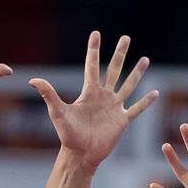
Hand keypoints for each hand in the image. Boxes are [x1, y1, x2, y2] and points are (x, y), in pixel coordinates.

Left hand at [30, 32, 157, 170]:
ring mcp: (114, 107)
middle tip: (126, 38)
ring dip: (137, 73)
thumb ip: (48, 94)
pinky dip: (146, 102)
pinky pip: (136, 109)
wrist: (81, 154)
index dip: (94, 49)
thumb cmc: (68, 134)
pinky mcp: (122, 121)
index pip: (92, 65)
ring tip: (145, 59)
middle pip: (114, 70)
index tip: (96, 33)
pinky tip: (155, 93)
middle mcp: (103, 96)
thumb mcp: (57, 112)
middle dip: (120, 54)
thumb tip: (32, 80)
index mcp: (89, 92)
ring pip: (128, 85)